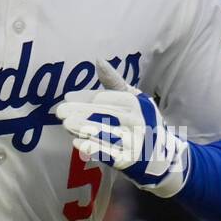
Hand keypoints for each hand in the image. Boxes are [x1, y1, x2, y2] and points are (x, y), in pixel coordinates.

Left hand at [54, 59, 189, 197]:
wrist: (159, 154)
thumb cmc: (142, 120)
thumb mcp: (134, 98)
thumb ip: (114, 82)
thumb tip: (97, 60)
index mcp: (135, 103)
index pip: (104, 98)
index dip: (83, 97)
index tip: (68, 96)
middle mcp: (135, 121)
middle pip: (100, 114)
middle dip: (78, 112)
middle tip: (60, 112)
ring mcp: (132, 141)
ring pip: (101, 133)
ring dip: (81, 128)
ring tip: (66, 124)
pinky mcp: (127, 160)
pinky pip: (106, 153)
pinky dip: (91, 147)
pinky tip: (77, 142)